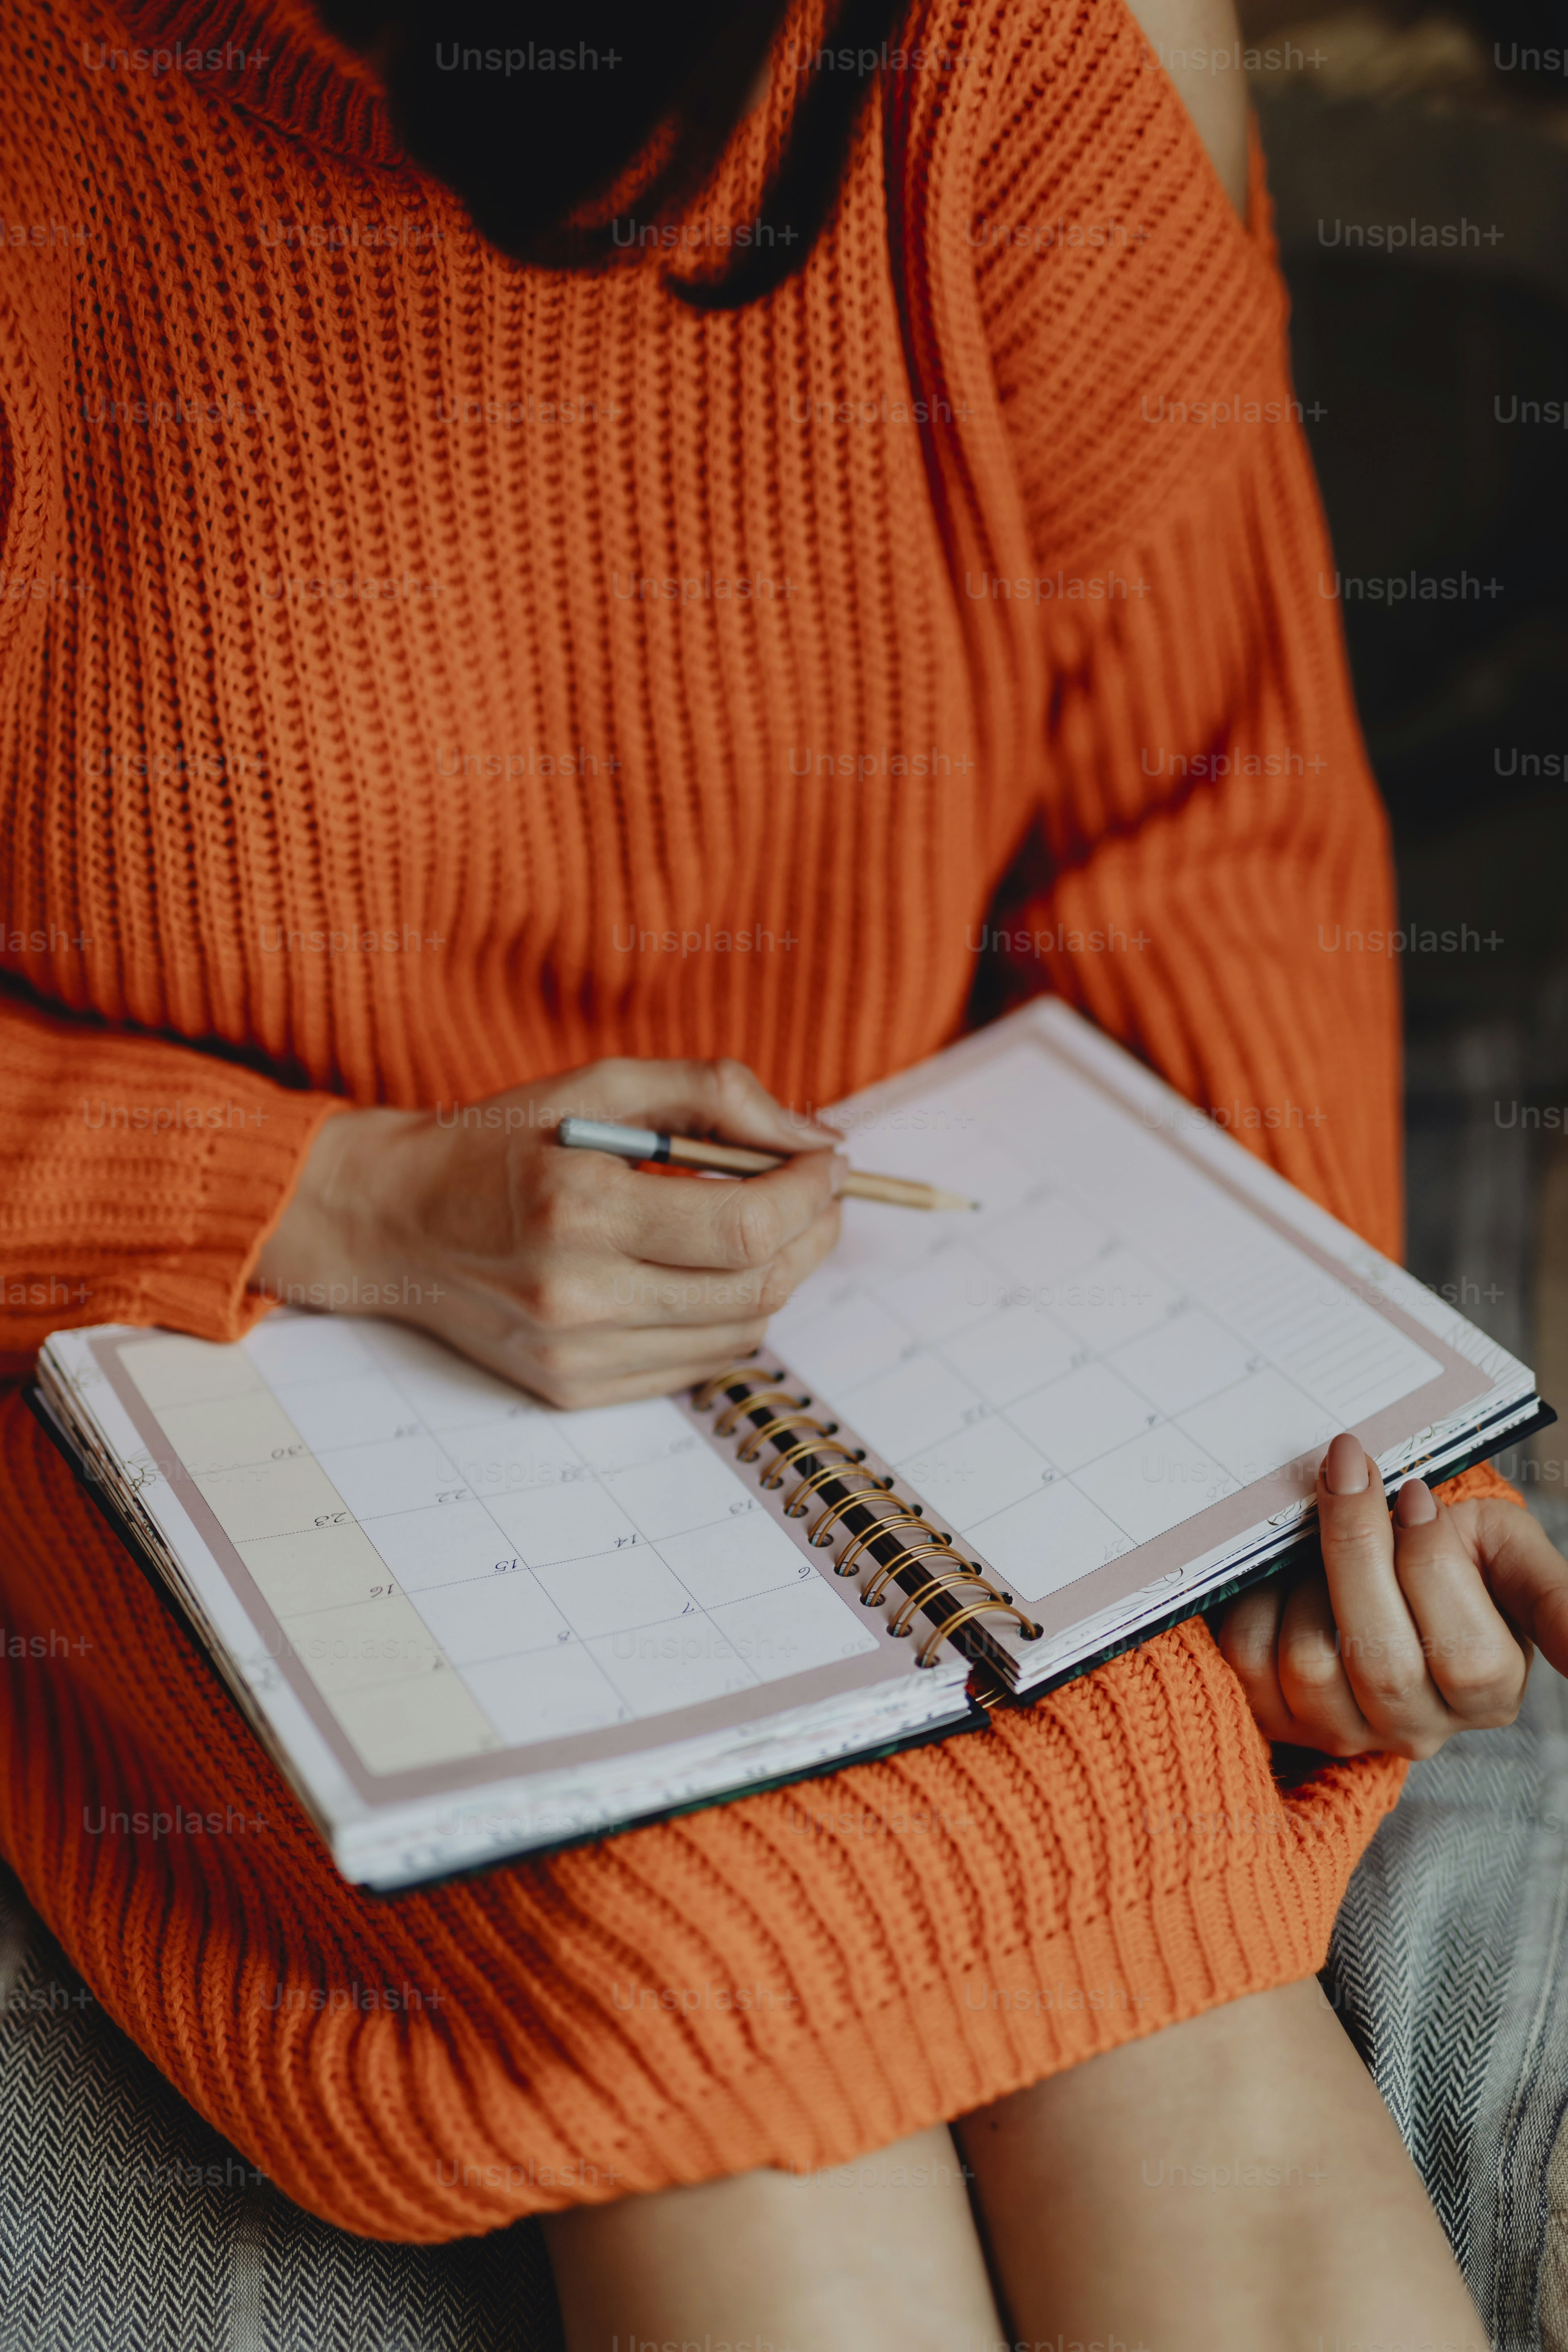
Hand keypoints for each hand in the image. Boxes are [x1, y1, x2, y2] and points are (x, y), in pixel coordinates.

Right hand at [253, 1058, 844, 1407]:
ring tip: (767, 1227)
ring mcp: (576, 1354)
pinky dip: (728, 1317)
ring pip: (741, 1333)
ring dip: (779, 1277)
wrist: (392, 1223)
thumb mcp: (599, 1086)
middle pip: (756, 1286)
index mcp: (579, 1209)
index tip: (826, 1163)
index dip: (811, 1193)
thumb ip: (713, 1096)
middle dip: (813, 1233)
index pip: (746, 1225)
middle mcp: (578, 1295)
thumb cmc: (498, 1143)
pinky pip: (697, 1364)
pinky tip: (709, 1272)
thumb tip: (817, 1142)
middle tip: (819, 1192)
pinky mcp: (575, 1390)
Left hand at [1218, 1431, 1567, 1759]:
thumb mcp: (1511, 1553)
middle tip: (1345, 1471)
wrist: (1382, 1563)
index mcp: (1489, 1691)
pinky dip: (1255, 1604)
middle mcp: (1418, 1725)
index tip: (1416, 1490)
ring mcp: (1343, 1730)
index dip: (1433, 1565)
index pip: (1468, 1656)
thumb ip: (1556, 1597)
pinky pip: (1251, 1664)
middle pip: (1382, 1662)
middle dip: (1357, 1550)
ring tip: (1317, 1536)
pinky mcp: (1277, 1716)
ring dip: (1307, 1580)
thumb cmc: (1453, 1552)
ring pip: (1312, 1667)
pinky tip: (1279, 1572)